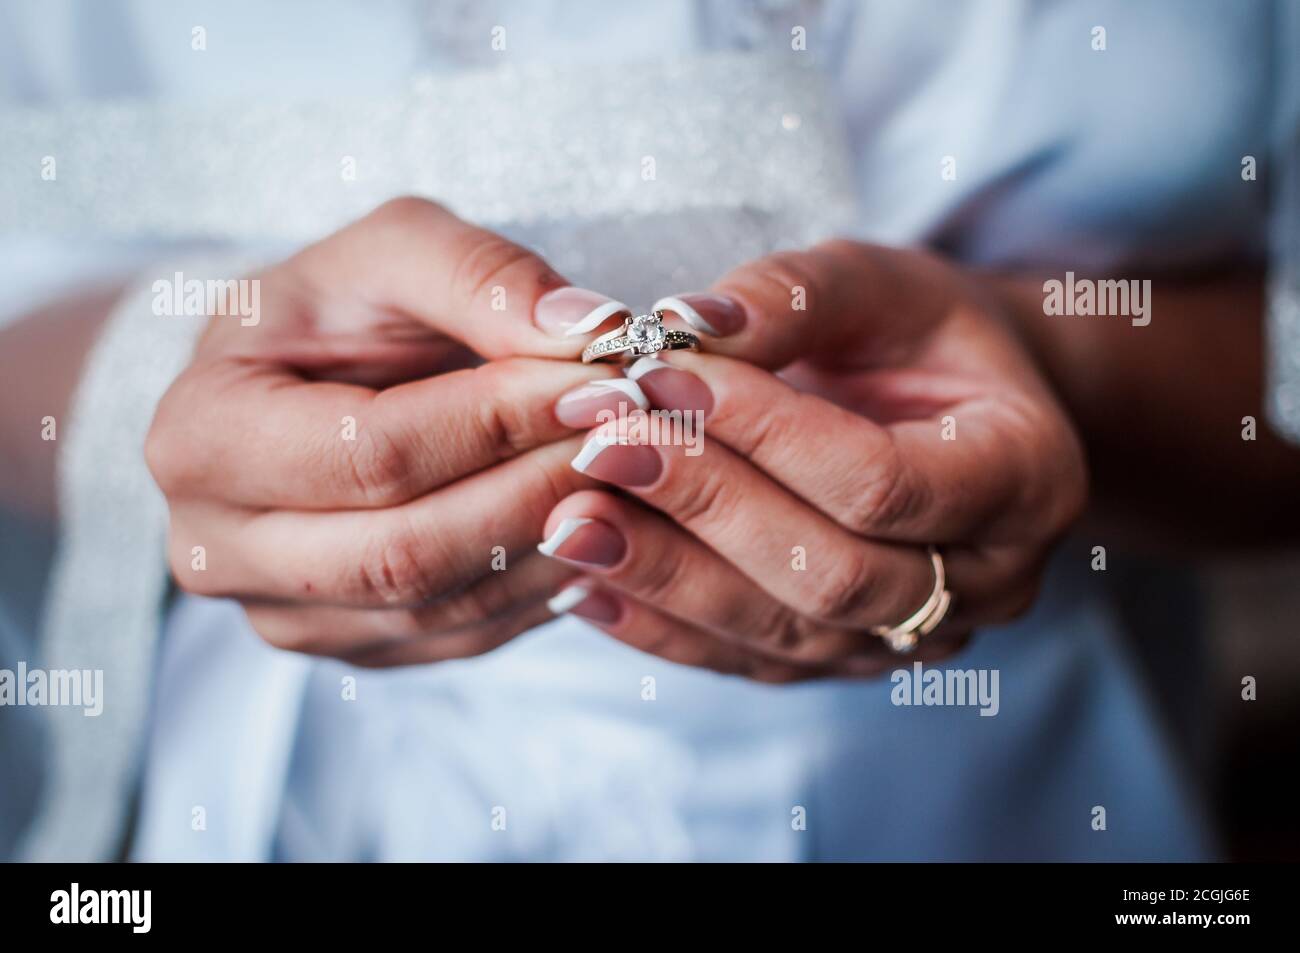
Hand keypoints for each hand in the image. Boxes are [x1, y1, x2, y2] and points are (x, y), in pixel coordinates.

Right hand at [145, 198, 639, 665]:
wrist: (293, 383)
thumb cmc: (334, 310)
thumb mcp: (391, 252)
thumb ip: (482, 275)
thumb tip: (593, 333)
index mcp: (201, 436)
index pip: (375, 452)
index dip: (502, 422)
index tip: (607, 381)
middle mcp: (219, 548)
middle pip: (405, 552)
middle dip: (539, 490)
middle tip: (639, 435)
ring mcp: (284, 615)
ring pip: (444, 607)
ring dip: (558, 542)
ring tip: (637, 473)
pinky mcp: (351, 646)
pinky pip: (465, 635)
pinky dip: (547, 582)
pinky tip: (604, 524)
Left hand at [535, 240, 1087, 679]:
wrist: (951, 406)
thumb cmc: (921, 332)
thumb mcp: (880, 282)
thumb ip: (795, 297)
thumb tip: (684, 326)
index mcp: (1025, 477)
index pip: (883, 481)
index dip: (766, 434)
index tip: (659, 375)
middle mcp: (987, 579)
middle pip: (832, 575)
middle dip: (706, 508)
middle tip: (602, 445)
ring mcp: (916, 635)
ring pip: (784, 634)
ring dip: (667, 578)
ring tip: (568, 521)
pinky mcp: (845, 658)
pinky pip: (750, 661)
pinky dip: (661, 628)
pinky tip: (581, 585)